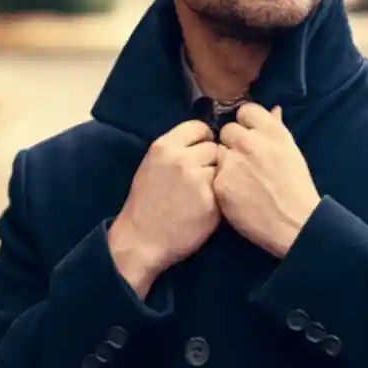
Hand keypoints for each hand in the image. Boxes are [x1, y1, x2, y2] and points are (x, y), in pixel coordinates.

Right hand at [109, 120, 221, 297]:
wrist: (141, 240)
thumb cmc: (146, 203)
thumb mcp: (152, 165)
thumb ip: (176, 149)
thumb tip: (204, 138)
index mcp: (164, 147)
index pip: (199, 127)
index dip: (203, 139)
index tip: (201, 153)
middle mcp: (181, 160)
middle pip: (214, 147)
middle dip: (211, 160)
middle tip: (201, 177)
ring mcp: (198, 181)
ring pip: (223, 167)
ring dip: (218, 177)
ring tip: (203, 192)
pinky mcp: (212, 202)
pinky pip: (226, 189)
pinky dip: (220, 197)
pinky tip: (207, 206)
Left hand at [214, 104, 320, 258]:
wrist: (294, 223)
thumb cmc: (297, 188)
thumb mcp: (291, 151)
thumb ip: (276, 128)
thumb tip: (273, 110)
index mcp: (270, 131)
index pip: (245, 111)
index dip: (246, 124)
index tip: (250, 137)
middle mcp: (249, 141)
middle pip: (228, 130)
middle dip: (233, 143)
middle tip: (244, 162)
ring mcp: (232, 162)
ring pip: (218, 152)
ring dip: (225, 162)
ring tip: (241, 180)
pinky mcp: (220, 182)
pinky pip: (213, 175)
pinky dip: (221, 183)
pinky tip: (236, 194)